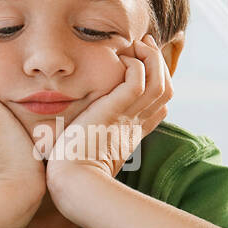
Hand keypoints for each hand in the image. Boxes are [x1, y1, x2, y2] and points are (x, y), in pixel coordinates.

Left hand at [44, 35, 171, 195]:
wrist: (71, 183)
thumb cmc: (69, 173)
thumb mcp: (81, 151)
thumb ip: (82, 136)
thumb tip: (63, 130)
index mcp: (129, 135)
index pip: (158, 108)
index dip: (158, 86)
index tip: (143, 67)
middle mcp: (134, 125)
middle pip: (165, 91)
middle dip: (159, 64)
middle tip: (144, 45)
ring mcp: (128, 118)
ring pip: (159, 83)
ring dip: (151, 58)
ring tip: (137, 44)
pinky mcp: (116, 111)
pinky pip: (138, 81)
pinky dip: (135, 65)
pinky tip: (121, 59)